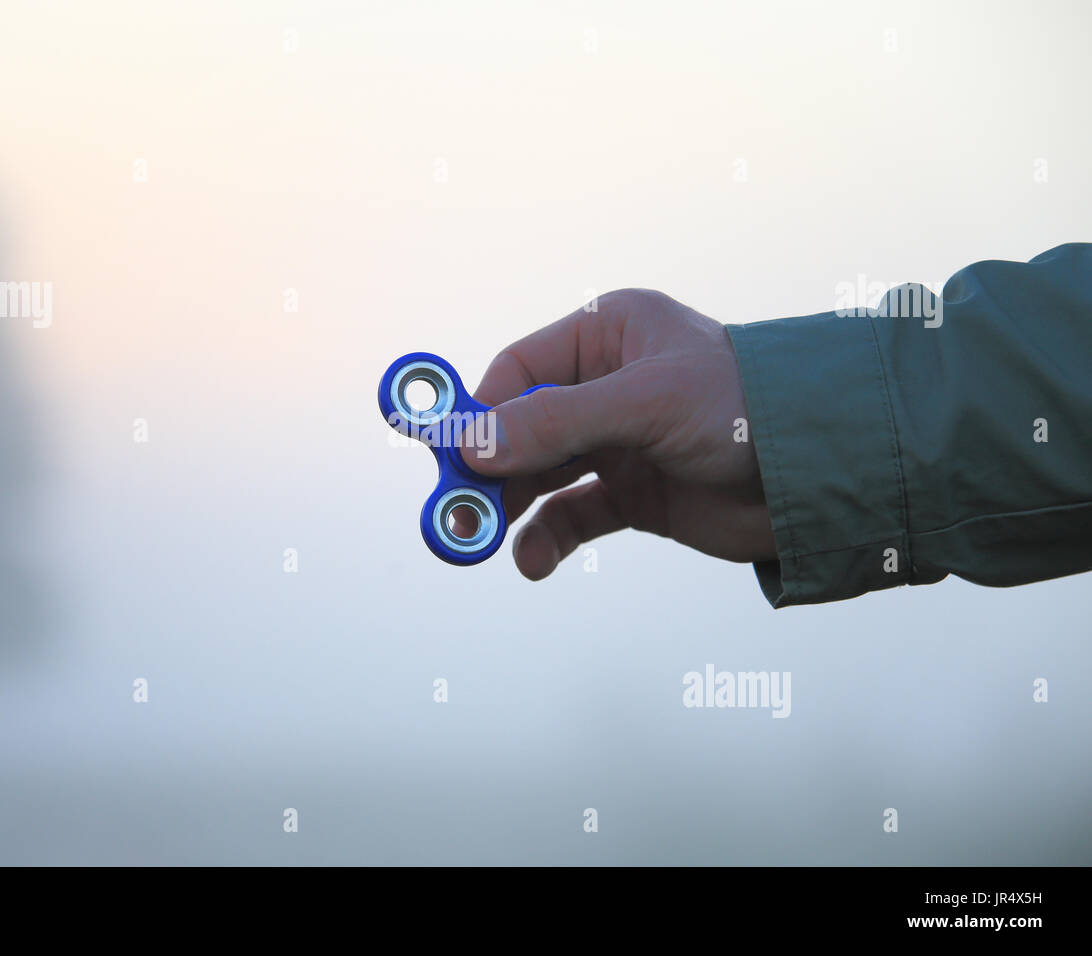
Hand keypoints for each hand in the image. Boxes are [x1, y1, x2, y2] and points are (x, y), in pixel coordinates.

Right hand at [459, 289, 776, 579]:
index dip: (479, 411)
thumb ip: (555, 424)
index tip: (446, 452)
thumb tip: (470, 443)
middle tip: (457, 509)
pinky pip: (572, 515)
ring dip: (510, 507)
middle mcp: (605, 385)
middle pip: (520, 426)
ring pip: (540, 475)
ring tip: (483, 539)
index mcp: (607, 335)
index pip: (518, 370)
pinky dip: (548, 538)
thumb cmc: (745, 407)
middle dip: (489, 468)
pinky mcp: (633, 494)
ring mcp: (617, 442)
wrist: (823, 475)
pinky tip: (533, 561)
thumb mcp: (643, 404)